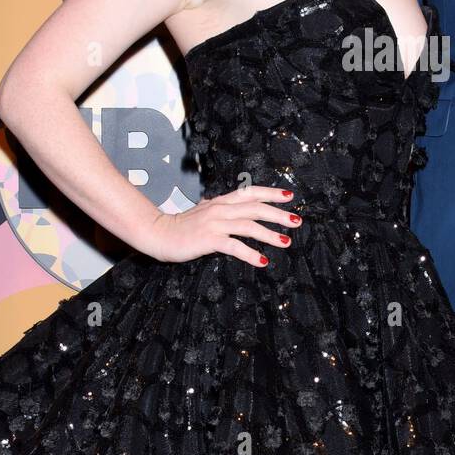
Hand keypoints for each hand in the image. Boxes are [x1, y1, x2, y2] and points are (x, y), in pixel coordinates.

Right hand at [144, 185, 301, 265]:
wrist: (158, 233)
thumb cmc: (180, 225)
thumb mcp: (203, 211)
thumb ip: (217, 207)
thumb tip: (225, 202)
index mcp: (221, 201)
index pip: (250, 193)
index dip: (271, 193)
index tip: (289, 196)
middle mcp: (220, 209)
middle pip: (255, 208)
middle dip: (278, 214)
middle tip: (296, 221)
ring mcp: (214, 224)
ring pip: (249, 226)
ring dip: (269, 235)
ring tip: (285, 242)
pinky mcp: (208, 239)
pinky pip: (234, 246)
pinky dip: (250, 254)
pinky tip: (262, 261)